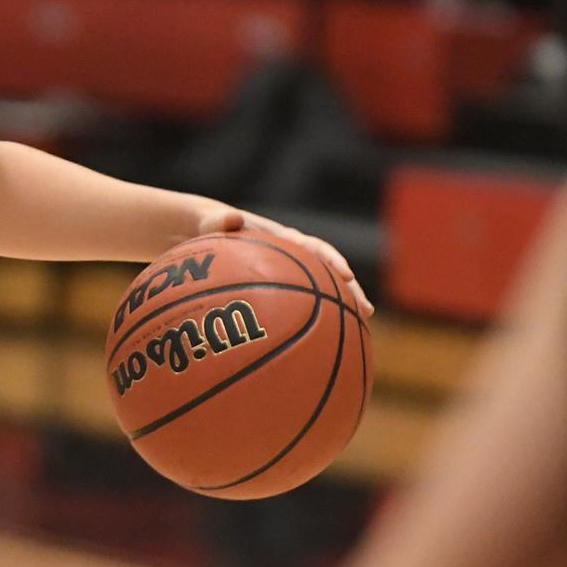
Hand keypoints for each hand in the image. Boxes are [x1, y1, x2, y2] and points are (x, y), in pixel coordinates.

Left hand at [197, 205, 375, 317]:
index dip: (330, 259)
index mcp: (278, 238)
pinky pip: (294, 306)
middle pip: (325, 272)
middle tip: (366, 310)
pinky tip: (313, 348)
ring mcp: (283, 273)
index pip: (311, 247)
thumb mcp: (207, 220)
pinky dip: (307, 322)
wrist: (200, 230)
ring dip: (337, 307)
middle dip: (347, 289)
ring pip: (317, 291)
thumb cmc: (205, 226)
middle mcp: (289, 256)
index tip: (345, 275)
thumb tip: (233, 217)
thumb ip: (218, 220)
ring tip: (358, 331)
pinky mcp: (274, 288)